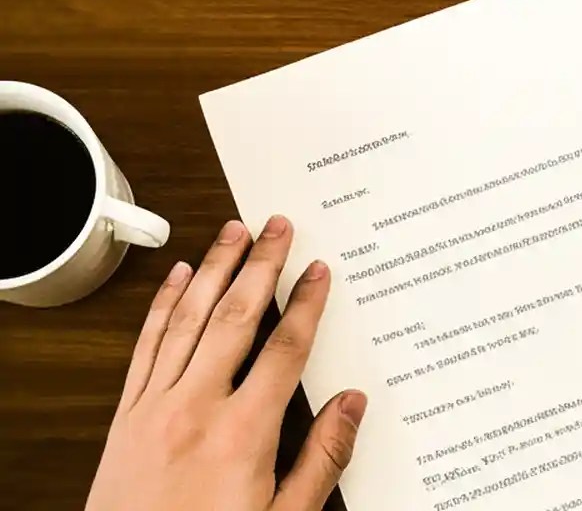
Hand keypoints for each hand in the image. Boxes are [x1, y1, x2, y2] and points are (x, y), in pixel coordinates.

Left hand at [86, 216, 365, 510]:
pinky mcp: (126, 418)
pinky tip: (176, 278)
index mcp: (243, 433)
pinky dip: (161, 306)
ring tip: (232, 233)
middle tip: (276, 227)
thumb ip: (322, 459)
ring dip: (212, 269)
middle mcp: (197, 408)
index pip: (284, 348)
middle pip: (235, 317)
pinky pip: (145, 346)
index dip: (305, 304)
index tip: (317, 272)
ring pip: (187, 319)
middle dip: (260, 265)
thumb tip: (352, 405)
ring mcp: (155, 408)